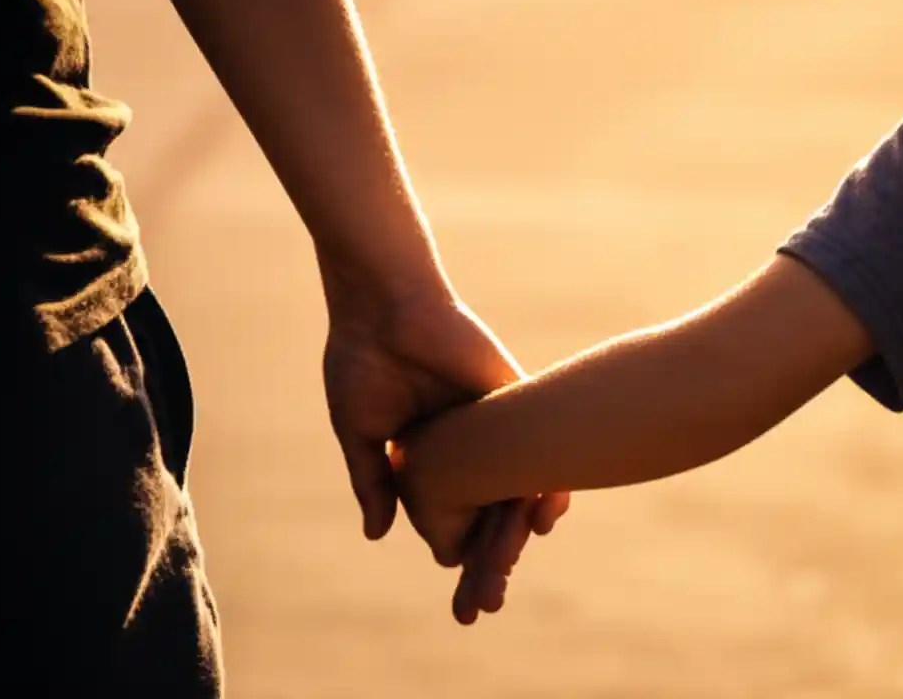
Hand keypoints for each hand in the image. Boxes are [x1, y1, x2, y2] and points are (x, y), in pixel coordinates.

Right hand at [322, 283, 567, 620]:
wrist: (384, 303)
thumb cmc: (362, 360)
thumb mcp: (359, 431)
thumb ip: (373, 480)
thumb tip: (377, 534)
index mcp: (429, 449)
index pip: (449, 508)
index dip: (453, 544)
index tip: (459, 581)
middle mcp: (466, 438)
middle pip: (487, 504)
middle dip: (489, 550)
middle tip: (489, 598)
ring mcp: (492, 418)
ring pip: (515, 482)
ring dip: (516, 527)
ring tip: (512, 565)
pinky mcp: (512, 392)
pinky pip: (539, 440)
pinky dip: (543, 480)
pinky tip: (541, 518)